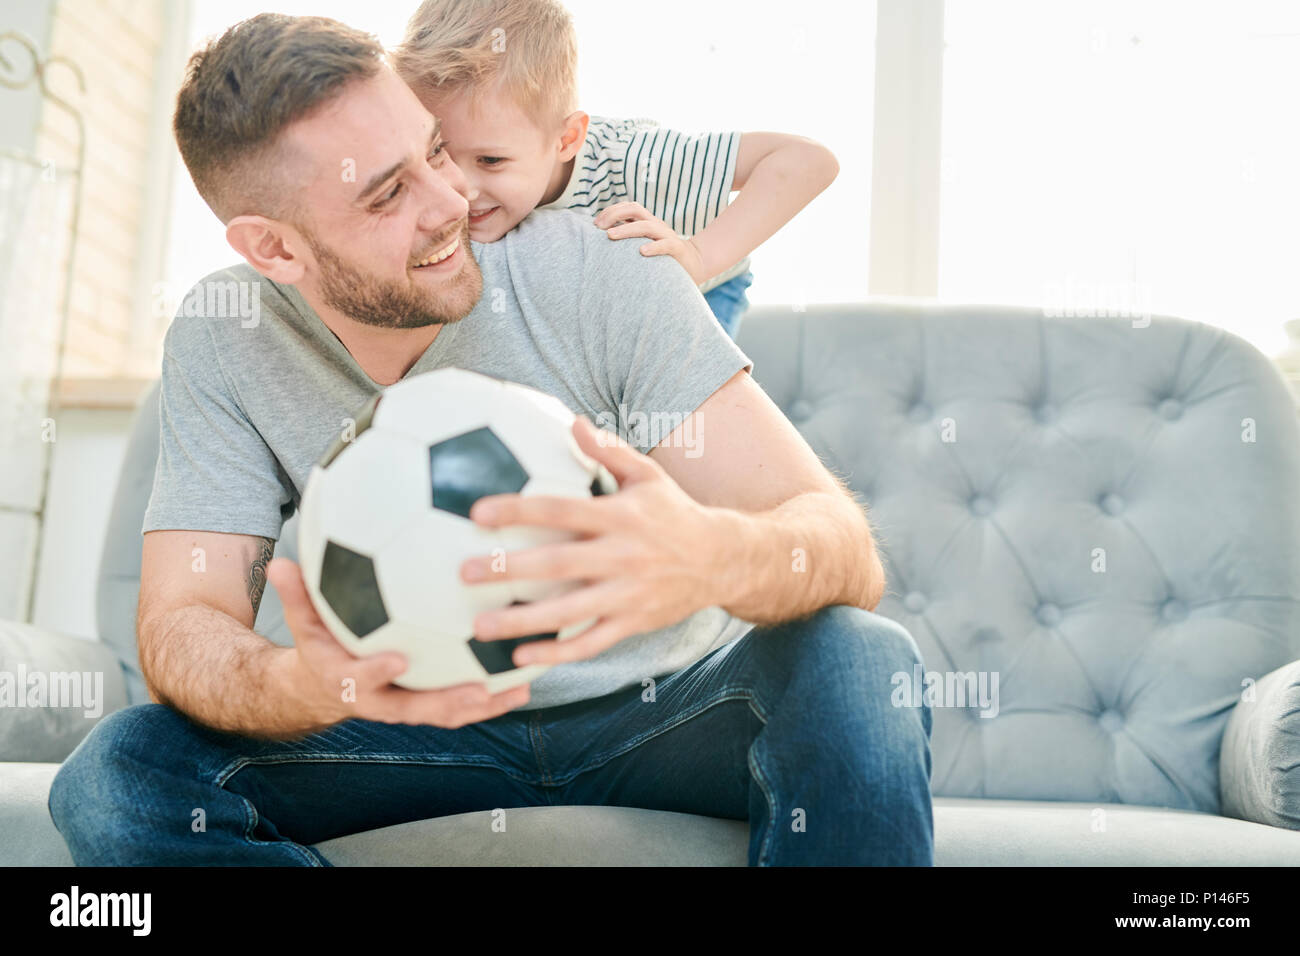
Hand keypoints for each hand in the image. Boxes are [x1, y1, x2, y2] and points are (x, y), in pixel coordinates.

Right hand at [266, 558, 530, 727]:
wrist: (324, 689)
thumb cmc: (320, 646)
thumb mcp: (303, 623)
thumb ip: (297, 595)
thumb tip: (280, 562)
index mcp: (349, 681)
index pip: (361, 679)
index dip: (377, 672)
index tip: (398, 658)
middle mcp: (383, 700)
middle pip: (416, 708)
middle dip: (448, 701)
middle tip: (478, 688)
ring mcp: (410, 705)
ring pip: (449, 710)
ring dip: (485, 703)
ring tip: (518, 686)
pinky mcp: (432, 703)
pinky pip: (465, 702)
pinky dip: (495, 694)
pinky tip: (527, 676)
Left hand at [460, 416, 730, 665]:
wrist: (723, 560)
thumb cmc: (674, 512)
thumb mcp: (648, 475)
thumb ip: (608, 451)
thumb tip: (573, 422)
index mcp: (619, 517)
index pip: (561, 510)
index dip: (519, 510)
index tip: (477, 513)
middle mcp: (622, 556)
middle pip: (558, 565)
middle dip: (510, 569)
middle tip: (464, 573)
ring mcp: (627, 595)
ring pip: (569, 612)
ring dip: (522, 621)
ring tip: (479, 626)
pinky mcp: (632, 623)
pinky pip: (591, 643)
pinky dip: (557, 652)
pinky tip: (521, 656)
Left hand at [592, 201, 708, 283]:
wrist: (694, 264)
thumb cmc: (662, 257)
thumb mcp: (644, 243)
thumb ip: (629, 240)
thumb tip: (604, 238)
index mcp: (648, 222)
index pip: (629, 208)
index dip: (611, 211)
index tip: (596, 223)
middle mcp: (656, 225)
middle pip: (635, 210)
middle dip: (615, 214)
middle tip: (599, 227)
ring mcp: (667, 235)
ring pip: (646, 226)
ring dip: (626, 229)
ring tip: (611, 236)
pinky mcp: (677, 249)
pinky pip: (665, 245)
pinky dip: (654, 247)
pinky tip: (642, 252)